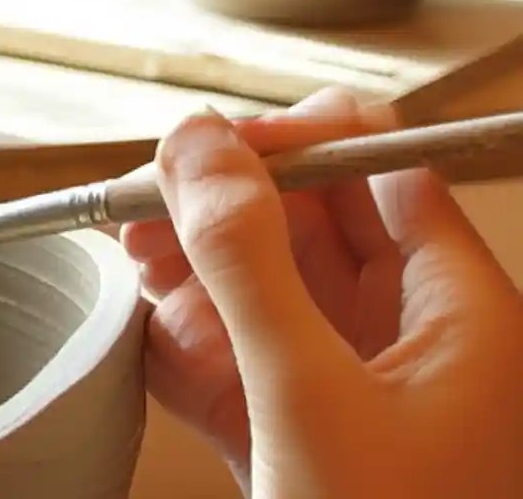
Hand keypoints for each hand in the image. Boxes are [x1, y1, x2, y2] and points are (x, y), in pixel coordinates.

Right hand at [121, 87, 522, 497]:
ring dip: (193, 275)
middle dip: (219, 210)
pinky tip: (150, 335)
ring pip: (265, 298)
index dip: (287, 143)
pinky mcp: (302, 445)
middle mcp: (412, 341)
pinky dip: (194, 349)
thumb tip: (198, 146)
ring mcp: (353, 396)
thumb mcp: (310, 397)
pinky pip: (245, 369)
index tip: (198, 149)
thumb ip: (248, 263)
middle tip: (139, 204)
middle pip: (309, 228)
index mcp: (459, 311)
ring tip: (131, 261)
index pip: (378, 169)